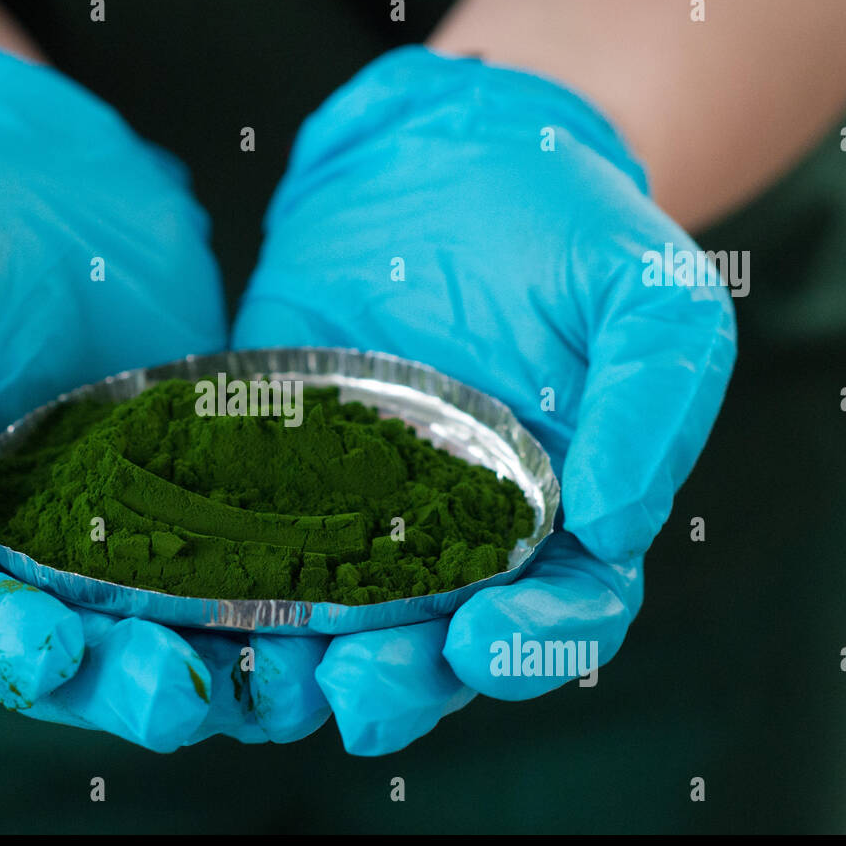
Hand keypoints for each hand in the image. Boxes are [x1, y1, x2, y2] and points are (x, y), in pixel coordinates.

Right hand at [0, 44, 263, 750]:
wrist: (31, 158)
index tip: (37, 650)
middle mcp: (17, 541)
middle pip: (61, 648)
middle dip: (113, 683)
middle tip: (170, 693)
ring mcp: (114, 517)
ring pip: (157, 622)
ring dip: (210, 665)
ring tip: (265, 681)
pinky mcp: (197, 482)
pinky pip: (235, 552)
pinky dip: (276, 592)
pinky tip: (326, 607)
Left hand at [233, 47, 736, 753]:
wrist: (442, 159)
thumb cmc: (566, 227)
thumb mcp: (648, 290)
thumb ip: (656, 396)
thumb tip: (621, 522)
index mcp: (563, 520)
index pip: (561, 616)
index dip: (531, 644)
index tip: (487, 640)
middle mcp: (458, 540)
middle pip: (434, 650)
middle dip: (400, 682)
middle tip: (361, 686)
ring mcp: (358, 512)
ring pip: (335, 623)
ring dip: (305, 666)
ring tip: (277, 671)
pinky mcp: (274, 472)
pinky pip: (246, 543)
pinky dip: (220, 583)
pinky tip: (189, 597)